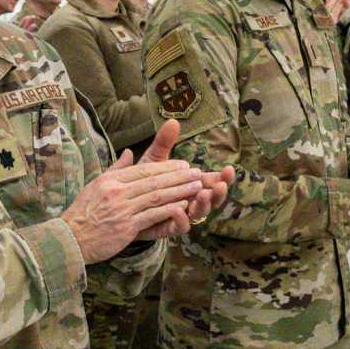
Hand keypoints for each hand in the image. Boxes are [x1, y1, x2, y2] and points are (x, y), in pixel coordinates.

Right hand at [64, 122, 209, 260]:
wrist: (70, 239)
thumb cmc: (83, 213)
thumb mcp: (96, 185)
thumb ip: (116, 169)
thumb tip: (129, 153)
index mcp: (110, 180)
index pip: (143, 170)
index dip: (166, 167)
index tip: (183, 165)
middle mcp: (116, 191)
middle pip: (154, 181)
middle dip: (178, 176)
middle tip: (197, 173)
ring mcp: (121, 209)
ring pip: (156, 196)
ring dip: (179, 191)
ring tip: (196, 187)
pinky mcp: (126, 226)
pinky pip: (152, 215)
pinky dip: (169, 209)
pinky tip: (184, 206)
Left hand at [136, 118, 233, 233]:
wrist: (120, 205)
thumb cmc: (142, 181)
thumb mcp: (153, 160)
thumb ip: (163, 143)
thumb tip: (173, 120)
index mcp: (190, 184)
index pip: (212, 181)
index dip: (222, 177)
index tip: (229, 169)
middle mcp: (189, 201)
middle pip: (212, 200)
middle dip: (219, 193)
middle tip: (221, 184)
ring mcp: (180, 215)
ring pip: (199, 214)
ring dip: (204, 205)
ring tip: (203, 194)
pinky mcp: (167, 228)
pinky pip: (180, 227)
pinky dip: (181, 219)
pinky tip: (178, 208)